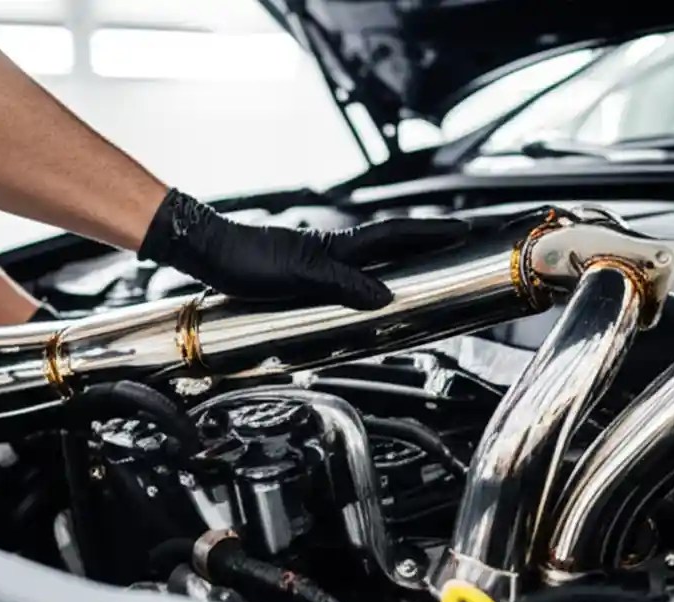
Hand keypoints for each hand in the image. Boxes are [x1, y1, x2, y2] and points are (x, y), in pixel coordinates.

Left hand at [137, 189, 469, 309]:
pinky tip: (370, 294)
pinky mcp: (306, 274)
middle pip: (392, 245)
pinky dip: (372, 281)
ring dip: (403, 262)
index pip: (396, 235)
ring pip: (374, 261)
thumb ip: (342, 283)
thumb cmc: (247, 260)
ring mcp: (321, 262)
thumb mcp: (298, 274)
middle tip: (459, 247)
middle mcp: (335, 252)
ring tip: (429, 270)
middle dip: (428, 245)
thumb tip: (384, 297)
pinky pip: (352, 277)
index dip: (432, 233)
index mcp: (339, 247)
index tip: (464, 231)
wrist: (210, 253)